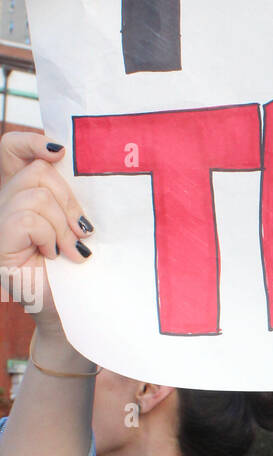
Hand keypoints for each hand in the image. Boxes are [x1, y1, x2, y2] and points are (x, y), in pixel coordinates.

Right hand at [0, 132, 92, 334]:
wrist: (74, 315)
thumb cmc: (77, 272)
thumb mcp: (75, 226)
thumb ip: (67, 196)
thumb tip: (66, 158)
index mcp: (23, 196)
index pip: (10, 149)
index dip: (30, 140)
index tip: (59, 150)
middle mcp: (4, 205)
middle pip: (35, 171)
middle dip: (68, 200)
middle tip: (80, 233)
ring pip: (35, 194)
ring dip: (62, 225)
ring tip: (69, 252)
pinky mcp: (0, 242)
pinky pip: (29, 218)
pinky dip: (49, 237)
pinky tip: (52, 257)